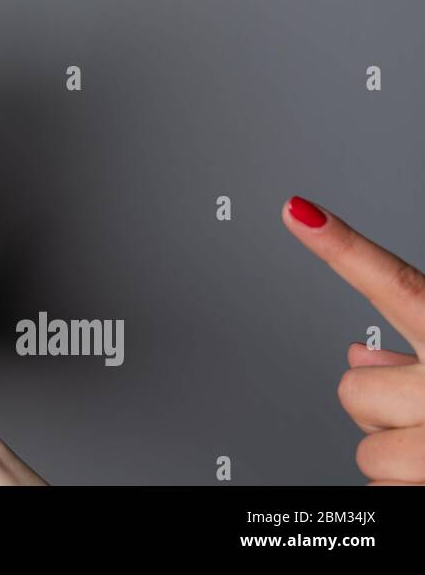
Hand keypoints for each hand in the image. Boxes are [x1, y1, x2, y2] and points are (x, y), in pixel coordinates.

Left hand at [283, 195, 424, 484]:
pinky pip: (383, 498)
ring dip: (400, 460)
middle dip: (381, 408)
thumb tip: (354, 358)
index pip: (396, 287)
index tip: (299, 212)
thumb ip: (420, 355)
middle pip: (354, 392)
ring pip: (368, 455)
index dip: (342, 249)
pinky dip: (408, 496)